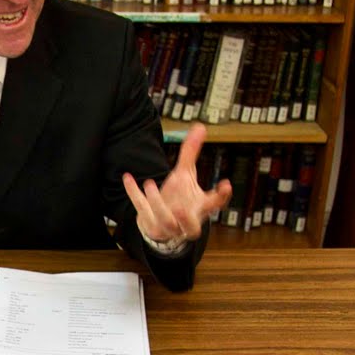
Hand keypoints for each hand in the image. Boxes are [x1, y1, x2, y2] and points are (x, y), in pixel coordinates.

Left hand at [121, 123, 232, 242]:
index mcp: (199, 208)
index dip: (221, 197)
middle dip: (186, 219)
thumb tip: (199, 126)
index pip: (214, 205)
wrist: (160, 222)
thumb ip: (191, 152)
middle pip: (191, 228)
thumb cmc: (179, 198)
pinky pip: (142, 210)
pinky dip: (134, 194)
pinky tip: (128, 178)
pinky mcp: (150, 224)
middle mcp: (185, 221)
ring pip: (165, 221)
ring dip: (157, 203)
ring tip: (150, 182)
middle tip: (181, 208)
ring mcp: (168, 226)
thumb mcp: (185, 175)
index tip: (225, 184)